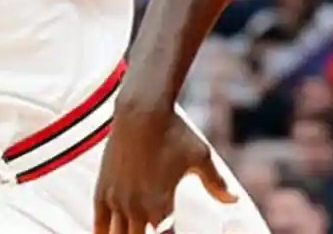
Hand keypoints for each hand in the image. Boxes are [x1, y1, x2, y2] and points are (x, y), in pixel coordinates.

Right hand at [94, 102, 236, 233]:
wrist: (142, 111)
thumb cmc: (175, 132)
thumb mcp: (201, 157)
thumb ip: (216, 183)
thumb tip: (234, 200)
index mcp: (161, 204)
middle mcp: (136, 207)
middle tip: (156, 233)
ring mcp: (117, 200)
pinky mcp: (102, 190)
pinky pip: (98, 223)